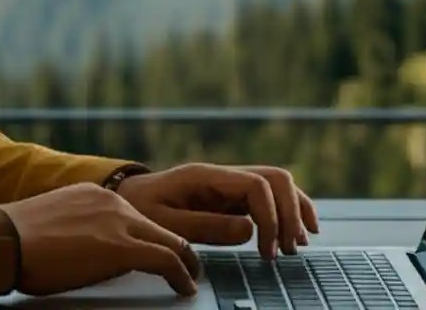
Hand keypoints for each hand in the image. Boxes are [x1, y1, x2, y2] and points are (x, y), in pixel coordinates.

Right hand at [0, 182, 201, 296]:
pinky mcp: (123, 247)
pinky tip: (184, 286)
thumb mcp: (57, 222)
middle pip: (159, 225)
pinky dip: (180, 274)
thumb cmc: (17, 240)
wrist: (4, 238)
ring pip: (169, 240)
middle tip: (189, 263)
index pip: (135, 215)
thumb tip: (90, 249)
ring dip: (184, 261)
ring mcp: (119, 222)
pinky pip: (165, 259)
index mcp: (95, 195)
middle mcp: (112, 202)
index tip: (159, 248)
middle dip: (178, 246)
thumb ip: (81, 227)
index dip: (151, 235)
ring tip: (190, 276)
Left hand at [116, 163, 320, 259]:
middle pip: (275, 179)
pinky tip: (296, 230)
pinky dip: (286, 211)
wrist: (125, 199)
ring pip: (278, 184)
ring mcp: (229, 183)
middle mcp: (223, 175)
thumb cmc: (140, 210)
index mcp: (207, 176)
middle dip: (290, 213)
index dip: (270, 217)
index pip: (256, 185)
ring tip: (299, 243)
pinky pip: (268, 197)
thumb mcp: (165, 223)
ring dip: (294, 211)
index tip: (266, 250)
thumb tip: (249, 230)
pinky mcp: (231, 196)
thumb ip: (205, 226)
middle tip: (289, 249)